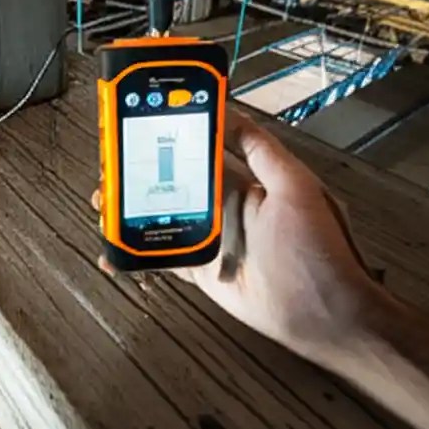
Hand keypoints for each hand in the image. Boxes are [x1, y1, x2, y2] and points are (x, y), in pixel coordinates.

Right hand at [94, 110, 386, 362]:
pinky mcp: (203, 271)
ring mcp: (212, 239)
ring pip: (163, 216)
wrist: (326, 316)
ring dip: (132, 209)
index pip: (204, 148)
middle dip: (141, 171)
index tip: (145, 122)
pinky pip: (165, 256)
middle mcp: (227, 206)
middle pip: (174, 180)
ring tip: (102, 203)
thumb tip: (231, 112)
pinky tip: (114, 250)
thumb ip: (262, 151)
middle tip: (110, 166)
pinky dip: (138, 253)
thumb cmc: (321, 250)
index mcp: (248, 180)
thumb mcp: (297, 188)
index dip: (175, 134)